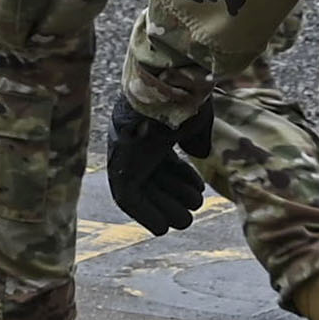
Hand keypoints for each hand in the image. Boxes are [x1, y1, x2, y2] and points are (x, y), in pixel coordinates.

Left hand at [106, 91, 214, 235]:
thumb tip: (199, 153)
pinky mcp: (118, 168)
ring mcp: (124, 153)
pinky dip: (144, 215)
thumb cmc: (183, 99)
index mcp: (149, 124)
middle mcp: (133, 140)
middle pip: (152, 175)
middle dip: (174, 194)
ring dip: (163, 208)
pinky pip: (127, 199)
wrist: (167, 90)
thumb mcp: (194, 119)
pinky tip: (163, 228)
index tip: (199, 190)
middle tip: (196, 207)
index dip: (182, 175)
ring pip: (141, 189)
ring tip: (186, 221)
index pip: (162, 157)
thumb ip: (196, 137)